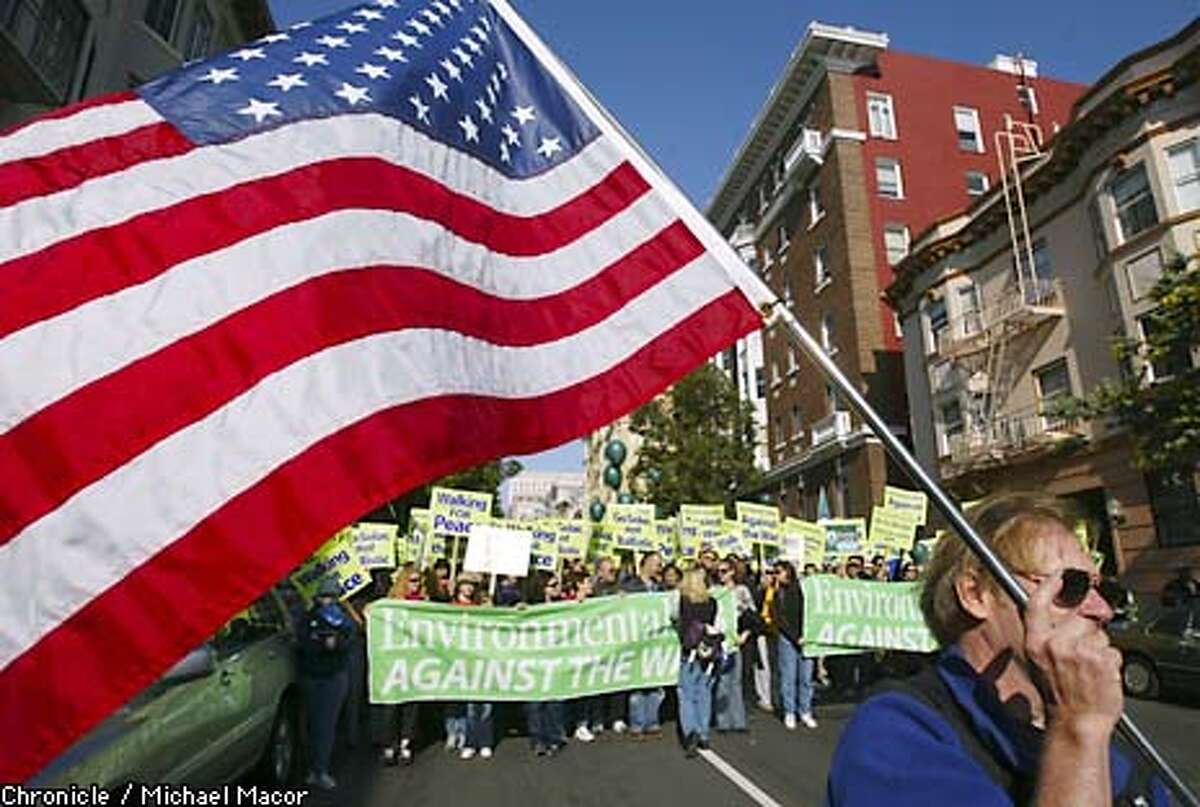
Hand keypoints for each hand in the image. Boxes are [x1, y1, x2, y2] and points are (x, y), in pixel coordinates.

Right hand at [1024, 571, 1122, 737]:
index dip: (1049, 586)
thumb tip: (1057, 616)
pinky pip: (1113, 651)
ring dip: (1099, 650)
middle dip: (1085, 633)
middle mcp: (1055, 644)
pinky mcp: (1102, 659)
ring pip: (1099, 635)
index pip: (1037, 604)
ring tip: (1089, 670)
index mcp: (1035, 643)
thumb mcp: (1039, 664)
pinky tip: (1101, 676)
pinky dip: (1111, 663)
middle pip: (1078, 619)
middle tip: (1081, 656)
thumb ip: (1046, 638)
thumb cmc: (1059, 697)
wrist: (1076, 723)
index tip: (1059, 577)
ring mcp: (1080, 651)